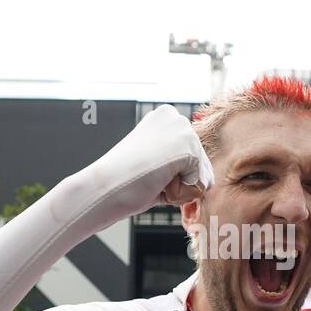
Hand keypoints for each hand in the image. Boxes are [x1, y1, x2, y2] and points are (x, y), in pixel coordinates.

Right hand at [78, 105, 214, 226]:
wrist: (104, 189)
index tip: (145, 169)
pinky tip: (157, 182)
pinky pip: (200, 184)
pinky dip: (180, 192)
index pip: (192, 157)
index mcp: (166, 117)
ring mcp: (183, 130)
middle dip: (178, 181)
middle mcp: (176, 118)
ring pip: (202, 176)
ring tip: (152, 179)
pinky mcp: (187, 147)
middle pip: (201, 166)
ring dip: (179, 188)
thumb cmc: (122, 182)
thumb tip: (206, 179)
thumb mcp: (154, 163)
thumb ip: (177, 164)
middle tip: (147, 177)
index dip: (171, 174)